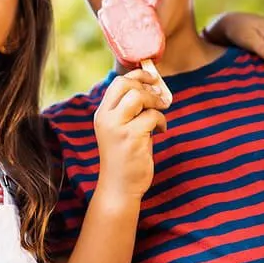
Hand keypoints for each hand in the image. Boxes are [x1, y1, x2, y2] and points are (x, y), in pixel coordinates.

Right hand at [94, 69, 167, 200]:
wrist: (119, 187)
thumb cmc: (125, 156)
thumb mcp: (122, 129)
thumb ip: (132, 110)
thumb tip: (153, 87)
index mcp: (102, 113)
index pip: (118, 82)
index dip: (138, 75)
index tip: (152, 78)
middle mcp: (106, 118)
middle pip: (127, 84)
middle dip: (148, 87)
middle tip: (159, 97)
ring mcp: (117, 127)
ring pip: (139, 96)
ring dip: (155, 102)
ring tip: (160, 112)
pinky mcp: (131, 138)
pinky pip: (152, 116)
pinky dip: (161, 121)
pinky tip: (160, 130)